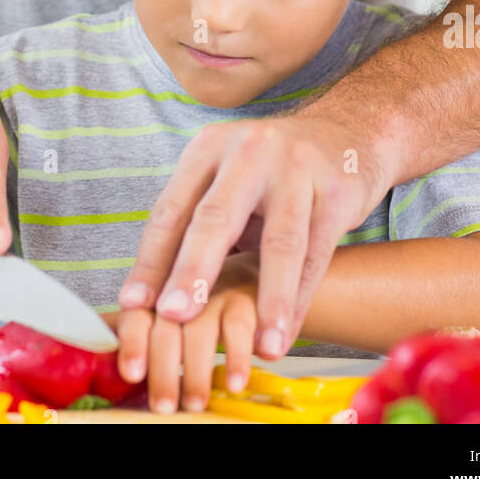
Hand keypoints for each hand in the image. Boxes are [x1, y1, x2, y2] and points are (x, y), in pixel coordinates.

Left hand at [112, 253, 261, 413]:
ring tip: (195, 402)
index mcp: (156, 292)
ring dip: (197, 369)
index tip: (131, 372)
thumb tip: (91, 358)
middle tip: (163, 404)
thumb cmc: (202, 301)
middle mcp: (181, 287)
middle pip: (166, 324)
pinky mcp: (248, 296)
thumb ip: (135, 331)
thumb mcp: (168, 312)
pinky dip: (237, 357)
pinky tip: (235, 382)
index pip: (136, 314)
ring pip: (201, 328)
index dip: (132, 342)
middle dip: (163, 367)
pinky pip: (241, 325)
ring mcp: (215, 289)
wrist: (254, 269)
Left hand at [118, 115, 391, 357]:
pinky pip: (316, 253)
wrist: (346, 131)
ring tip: (259, 348)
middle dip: (193, 270)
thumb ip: (195, 226)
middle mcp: (250, 150)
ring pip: (280, 242)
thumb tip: (149, 297)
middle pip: (216, 217)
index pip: (172, 209)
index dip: (151, 259)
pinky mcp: (337, 190)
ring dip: (268, 299)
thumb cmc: (271, 171)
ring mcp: (297, 167)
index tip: (133, 305)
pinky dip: (300, 300)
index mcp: (210, 147)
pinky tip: (287, 334)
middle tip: (174, 316)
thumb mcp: (227, 179)